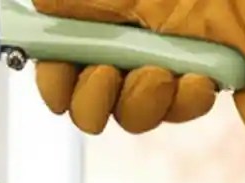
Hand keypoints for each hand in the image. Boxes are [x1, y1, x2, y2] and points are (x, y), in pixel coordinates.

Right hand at [31, 0, 244, 152]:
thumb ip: (90, 1)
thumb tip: (43, 5)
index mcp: (127, 1)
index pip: (66, 38)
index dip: (55, 66)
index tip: (58, 81)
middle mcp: (143, 26)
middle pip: (86, 80)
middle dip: (92, 92)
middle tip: (110, 79)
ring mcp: (172, 57)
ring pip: (123, 105)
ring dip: (136, 99)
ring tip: (165, 77)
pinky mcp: (200, 86)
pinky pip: (168, 111)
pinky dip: (179, 102)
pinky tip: (201, 81)